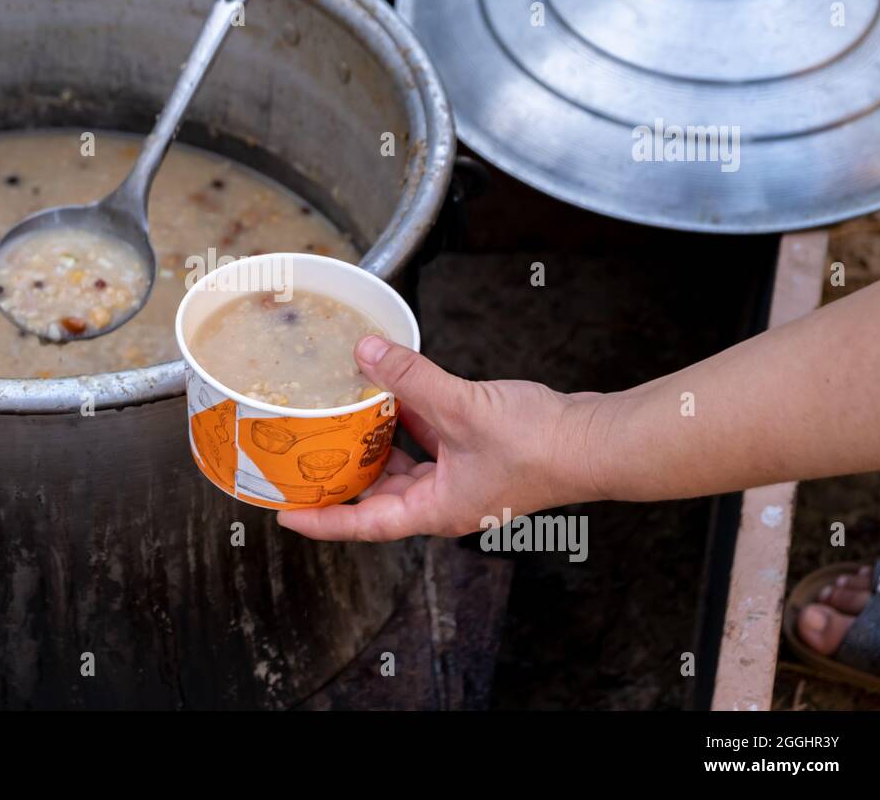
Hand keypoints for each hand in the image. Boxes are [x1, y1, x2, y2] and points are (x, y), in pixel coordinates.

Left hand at [279, 335, 613, 540]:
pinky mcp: (477, 457)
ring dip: (375, 443)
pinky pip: (429, 444)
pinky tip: (392, 395)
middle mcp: (444, 501)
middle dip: (343, 475)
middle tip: (305, 456)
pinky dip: (408, 423)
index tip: (285, 513)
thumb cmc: (540, 445)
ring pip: (404, 466)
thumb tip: (367, 353)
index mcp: (434, 509)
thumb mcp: (460, 406)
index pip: (362, 525)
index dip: (321, 520)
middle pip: (378, 495)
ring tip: (340, 418)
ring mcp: (462, 480)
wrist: (594, 440)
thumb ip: (410, 378)